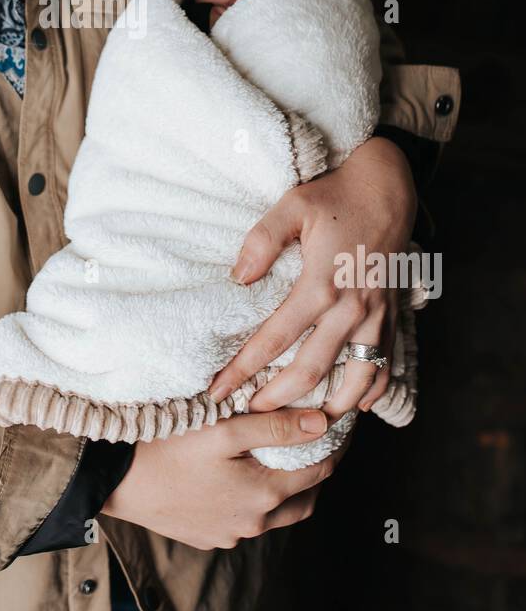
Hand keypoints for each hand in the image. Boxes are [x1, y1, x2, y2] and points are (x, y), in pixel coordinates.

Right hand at [100, 408, 346, 549]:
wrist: (116, 481)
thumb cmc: (168, 450)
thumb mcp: (224, 429)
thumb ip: (275, 427)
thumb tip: (323, 423)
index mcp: (263, 495)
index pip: (320, 471)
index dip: (335, 446)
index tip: (340, 424)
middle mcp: (252, 523)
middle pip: (304, 500)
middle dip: (317, 472)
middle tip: (318, 443)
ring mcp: (228, 534)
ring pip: (275, 514)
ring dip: (286, 489)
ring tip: (281, 457)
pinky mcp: (206, 536)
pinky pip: (244, 520)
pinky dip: (255, 500)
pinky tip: (240, 476)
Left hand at [208, 136, 416, 419]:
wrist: (388, 186)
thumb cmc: (334, 194)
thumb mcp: (292, 206)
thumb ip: (262, 241)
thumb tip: (238, 279)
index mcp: (320, 284)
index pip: (273, 339)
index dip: (243, 369)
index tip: (217, 390)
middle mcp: (351, 308)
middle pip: (311, 371)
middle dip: (278, 399)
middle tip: (249, 414)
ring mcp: (376, 315)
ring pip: (356, 378)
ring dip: (330, 407)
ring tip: (302, 425)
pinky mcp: (392, 314)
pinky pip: (386, 363)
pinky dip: (373, 390)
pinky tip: (355, 407)